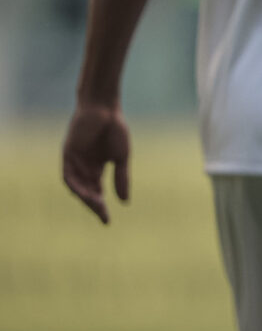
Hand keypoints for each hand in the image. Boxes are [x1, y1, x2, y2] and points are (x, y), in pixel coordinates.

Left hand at [62, 101, 130, 224]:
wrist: (104, 109)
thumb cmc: (115, 129)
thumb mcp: (121, 157)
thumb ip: (121, 178)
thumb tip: (125, 202)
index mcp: (97, 168)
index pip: (97, 192)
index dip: (101, 206)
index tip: (107, 221)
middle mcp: (84, 167)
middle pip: (86, 192)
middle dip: (94, 205)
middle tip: (103, 215)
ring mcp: (75, 162)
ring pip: (77, 187)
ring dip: (86, 197)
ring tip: (97, 205)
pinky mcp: (67, 155)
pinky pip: (68, 176)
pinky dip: (76, 186)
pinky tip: (85, 193)